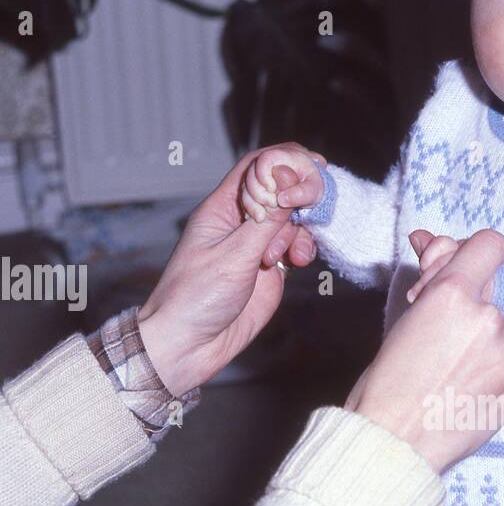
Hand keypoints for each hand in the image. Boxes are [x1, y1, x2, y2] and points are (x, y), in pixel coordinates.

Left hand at [138, 158, 315, 396]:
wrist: (188, 346)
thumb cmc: (194, 299)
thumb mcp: (233, 256)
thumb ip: (265, 219)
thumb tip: (287, 179)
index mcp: (222, 208)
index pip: (256, 167)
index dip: (285, 160)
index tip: (314, 164)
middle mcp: (240, 222)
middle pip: (280, 190)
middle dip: (301, 195)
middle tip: (313, 207)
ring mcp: (256, 245)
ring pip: (292, 219)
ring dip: (302, 229)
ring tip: (292, 254)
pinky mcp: (269, 269)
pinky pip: (295, 246)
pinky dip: (304, 248)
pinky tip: (299, 262)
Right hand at [345, 228, 503, 472]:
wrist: (394, 441)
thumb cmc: (387, 387)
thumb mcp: (403, 320)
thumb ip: (430, 280)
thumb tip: (432, 239)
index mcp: (448, 295)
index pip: (489, 245)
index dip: (475, 254)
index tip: (462, 268)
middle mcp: (485, 317)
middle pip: (500, 282)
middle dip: (478, 293)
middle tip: (454, 322)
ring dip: (503, 328)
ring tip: (477, 351)